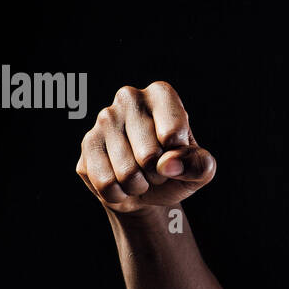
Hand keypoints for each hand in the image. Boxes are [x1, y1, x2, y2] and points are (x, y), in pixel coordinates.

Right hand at [76, 81, 216, 215]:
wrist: (147, 188)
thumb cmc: (176, 169)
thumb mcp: (200, 168)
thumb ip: (199, 165)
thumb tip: (167, 165)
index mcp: (160, 94)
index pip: (173, 133)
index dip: (179, 156)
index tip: (176, 151)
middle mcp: (129, 98)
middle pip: (149, 155)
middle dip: (158, 174)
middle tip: (156, 168)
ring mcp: (104, 120)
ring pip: (126, 172)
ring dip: (139, 186)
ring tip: (140, 176)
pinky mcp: (87, 144)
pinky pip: (106, 183)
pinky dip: (119, 194)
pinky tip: (121, 182)